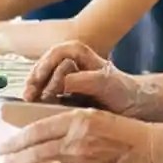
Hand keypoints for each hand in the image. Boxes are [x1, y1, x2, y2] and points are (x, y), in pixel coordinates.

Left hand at [0, 108, 162, 162]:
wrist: (152, 152)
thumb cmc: (126, 132)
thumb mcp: (94, 115)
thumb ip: (68, 121)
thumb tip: (41, 130)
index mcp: (76, 120)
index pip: (36, 129)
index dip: (16, 138)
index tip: (4, 143)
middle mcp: (75, 140)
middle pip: (34, 149)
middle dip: (14, 155)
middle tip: (2, 159)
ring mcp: (81, 162)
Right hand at [23, 41, 155, 117]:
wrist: (134, 108)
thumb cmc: (123, 92)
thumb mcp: (106, 84)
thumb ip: (84, 80)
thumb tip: (62, 84)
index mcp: (79, 53)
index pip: (56, 53)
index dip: (45, 65)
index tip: (38, 80)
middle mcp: (70, 63)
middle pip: (45, 66)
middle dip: (35, 80)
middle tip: (28, 96)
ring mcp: (66, 78)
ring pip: (43, 79)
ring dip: (35, 90)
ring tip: (29, 102)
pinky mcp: (64, 94)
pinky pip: (47, 93)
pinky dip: (40, 100)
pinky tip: (36, 108)